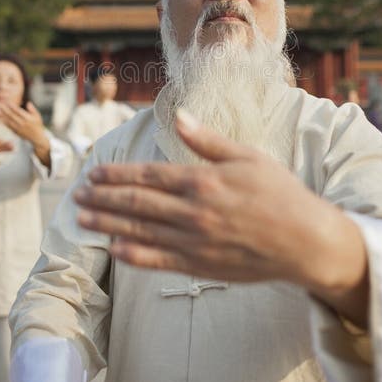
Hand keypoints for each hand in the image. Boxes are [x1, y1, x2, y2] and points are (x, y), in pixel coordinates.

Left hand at [0, 101, 50, 166]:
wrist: (37, 138)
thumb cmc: (37, 125)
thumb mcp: (38, 116)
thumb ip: (32, 109)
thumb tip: (28, 103)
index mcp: (27, 118)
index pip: (18, 111)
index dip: (12, 106)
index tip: (7, 102)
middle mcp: (22, 123)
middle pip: (11, 115)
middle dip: (4, 109)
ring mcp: (18, 128)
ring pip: (8, 121)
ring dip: (2, 115)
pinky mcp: (16, 132)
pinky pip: (9, 127)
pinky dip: (4, 122)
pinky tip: (0, 119)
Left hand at [75, 110, 368, 324]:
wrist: (305, 241)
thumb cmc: (280, 193)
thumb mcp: (247, 156)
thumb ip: (207, 140)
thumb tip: (178, 116)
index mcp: (202, 181)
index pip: (148, 176)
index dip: (117, 175)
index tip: (94, 173)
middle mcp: (193, 212)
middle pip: (136, 204)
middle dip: (103, 198)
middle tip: (76, 195)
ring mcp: (194, 242)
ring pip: (140, 232)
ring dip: (107, 225)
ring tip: (82, 218)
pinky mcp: (201, 266)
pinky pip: (159, 261)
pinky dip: (133, 255)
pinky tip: (114, 250)